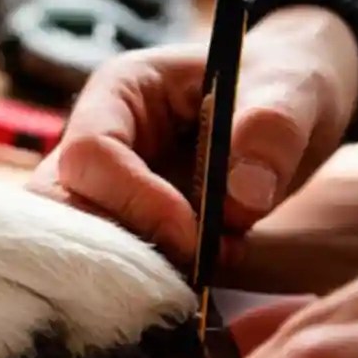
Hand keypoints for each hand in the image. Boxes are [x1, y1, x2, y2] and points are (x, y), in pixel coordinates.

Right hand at [28, 4, 357, 264]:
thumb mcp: (294, 90)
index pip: (89, 152)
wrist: (293, 109)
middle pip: (63, 204)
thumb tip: (244, 196)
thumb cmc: (284, 80)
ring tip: (209, 262)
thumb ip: (272, 131)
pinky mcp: (130, 226)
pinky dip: (160, 277)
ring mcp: (107, 188)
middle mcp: (98, 141)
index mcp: (121, 92)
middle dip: (121, 244)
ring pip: (80, 241)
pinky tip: (213, 266)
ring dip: (140, 266)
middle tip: (192, 262)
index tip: (193, 234)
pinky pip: (119, 264)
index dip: (132, 198)